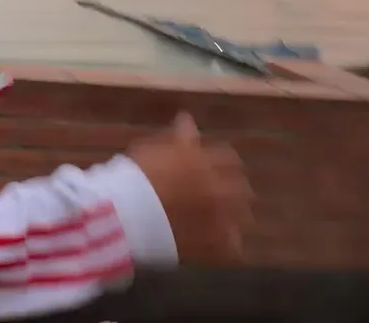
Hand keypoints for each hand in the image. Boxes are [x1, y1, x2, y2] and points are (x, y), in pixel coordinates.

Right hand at [127, 112, 253, 264]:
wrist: (126, 217)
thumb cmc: (134, 178)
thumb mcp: (152, 149)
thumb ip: (177, 137)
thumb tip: (187, 120)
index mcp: (206, 163)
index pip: (229, 159)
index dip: (222, 163)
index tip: (214, 168)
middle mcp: (220, 189)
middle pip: (242, 188)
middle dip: (234, 190)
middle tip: (218, 195)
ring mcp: (220, 218)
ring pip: (242, 217)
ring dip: (234, 216)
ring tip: (219, 221)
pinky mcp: (215, 246)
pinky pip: (233, 248)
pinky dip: (227, 246)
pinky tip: (217, 245)